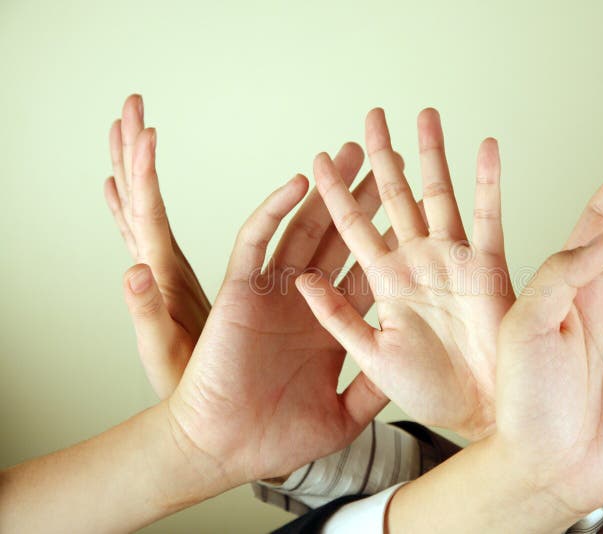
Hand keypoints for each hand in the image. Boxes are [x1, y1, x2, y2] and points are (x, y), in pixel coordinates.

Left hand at [105, 94, 208, 396]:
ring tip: (131, 126)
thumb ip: (147, 316)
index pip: (148, 215)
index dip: (145, 173)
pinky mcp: (175, 278)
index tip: (147, 130)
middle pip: (140, 197)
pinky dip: (144, 199)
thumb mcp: (166, 356)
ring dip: (135, 165)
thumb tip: (131, 270)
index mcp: (160, 277)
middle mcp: (157, 265)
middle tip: (130, 105)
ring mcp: (164, 269)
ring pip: (144, 207)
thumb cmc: (188, 388)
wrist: (199, 408)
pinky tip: (133, 183)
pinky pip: (156, 228)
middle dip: (132, 150)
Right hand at [143, 131, 404, 482]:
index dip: (393, 240)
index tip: (419, 210)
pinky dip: (275, 211)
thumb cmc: (278, 437)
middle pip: (342, 238)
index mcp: (331, 326)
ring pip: (304, 229)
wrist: (224, 450)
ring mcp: (272, 292)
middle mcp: (305, 301)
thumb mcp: (346, 412)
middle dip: (365, 201)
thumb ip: (376, 385)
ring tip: (351, 153)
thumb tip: (416, 369)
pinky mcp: (240, 291)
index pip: (370, 271)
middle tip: (391, 161)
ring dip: (326, 191)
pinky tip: (298, 183)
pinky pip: (257, 241)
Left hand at [297, 108, 514, 440]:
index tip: (322, 158)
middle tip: (372, 118)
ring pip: (438, 197)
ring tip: (423, 116)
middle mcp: (416, 266)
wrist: (479, 419)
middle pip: (394, 199)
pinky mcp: (489, 271)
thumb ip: (336, 317)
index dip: (335, 193)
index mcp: (383, 286)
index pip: (351, 228)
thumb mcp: (367, 358)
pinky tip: (485, 148)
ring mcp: (453, 264)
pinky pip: (490, 218)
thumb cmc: (428, 395)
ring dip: (432, 156)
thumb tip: (301, 280)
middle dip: (382, 159)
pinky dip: (489, 184)